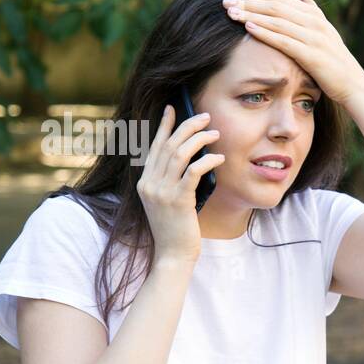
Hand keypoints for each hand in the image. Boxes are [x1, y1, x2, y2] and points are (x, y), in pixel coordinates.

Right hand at [137, 105, 224, 262]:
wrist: (173, 255)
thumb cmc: (176, 229)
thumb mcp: (168, 201)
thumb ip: (172, 181)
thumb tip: (192, 158)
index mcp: (145, 182)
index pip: (154, 146)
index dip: (165, 125)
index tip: (173, 109)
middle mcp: (149, 184)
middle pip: (168, 145)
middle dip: (187, 126)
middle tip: (204, 116)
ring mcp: (161, 192)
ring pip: (179, 154)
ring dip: (199, 139)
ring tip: (215, 133)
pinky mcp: (177, 200)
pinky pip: (193, 171)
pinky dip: (207, 161)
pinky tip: (219, 157)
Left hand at [223, 0, 363, 105]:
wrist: (354, 85)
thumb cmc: (334, 61)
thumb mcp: (324, 30)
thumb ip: (309, 8)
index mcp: (314, 15)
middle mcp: (314, 23)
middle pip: (276, 5)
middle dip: (249, 1)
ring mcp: (315, 38)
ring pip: (278, 20)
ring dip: (252, 15)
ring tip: (231, 12)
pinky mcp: (313, 56)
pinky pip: (285, 41)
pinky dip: (266, 32)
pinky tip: (248, 27)